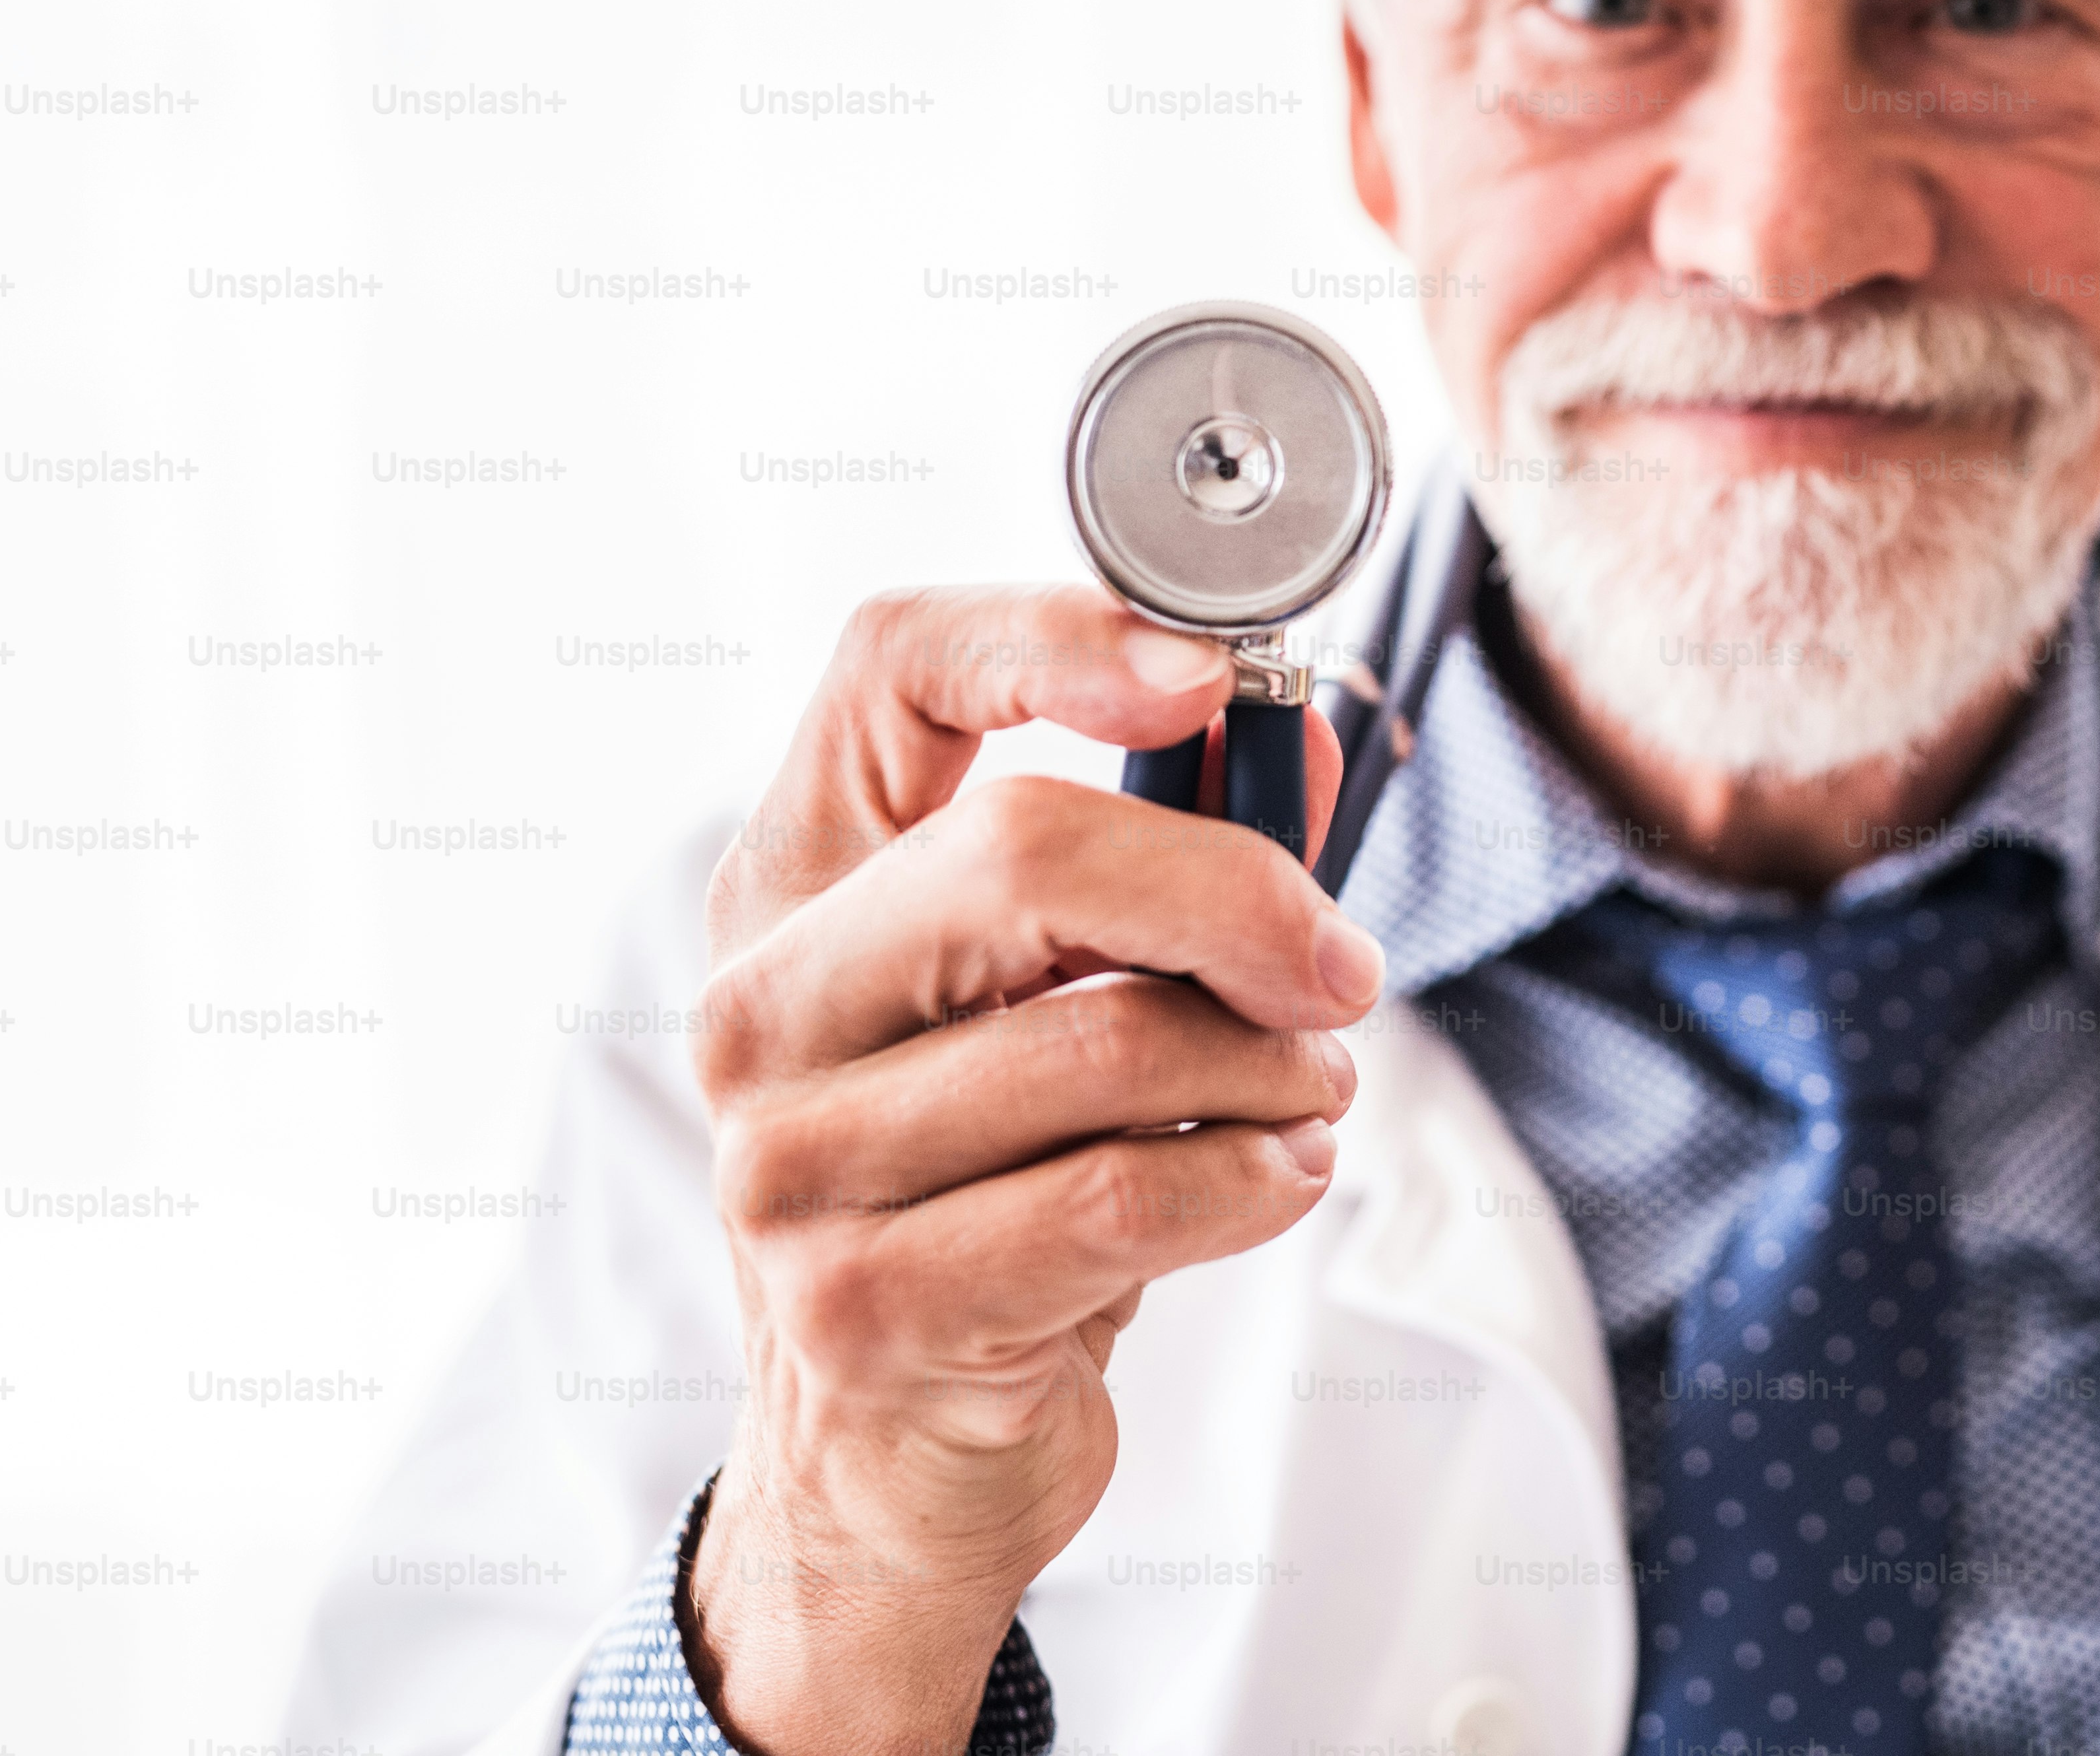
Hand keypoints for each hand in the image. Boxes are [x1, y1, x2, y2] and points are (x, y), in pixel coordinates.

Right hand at [684, 586, 1379, 1755]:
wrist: (894, 1462)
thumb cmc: (998, 1197)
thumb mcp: (1065, 1005)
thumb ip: (1169, 866)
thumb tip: (1299, 742)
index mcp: (794, 886)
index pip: (887, 668)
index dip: (1054, 637)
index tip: (1205, 678)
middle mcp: (761, 1007)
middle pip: (1024, 849)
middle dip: (1238, 900)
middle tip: (1337, 969)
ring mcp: (788, 1164)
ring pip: (1106, 1038)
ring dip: (1270, 1067)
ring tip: (1303, 1095)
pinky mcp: (865, 1305)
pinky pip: (1120, 1195)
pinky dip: (1251, 1179)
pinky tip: (1278, 1177)